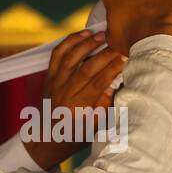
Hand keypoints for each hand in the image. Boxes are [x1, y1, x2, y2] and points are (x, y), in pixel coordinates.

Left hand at [24, 29, 125, 169]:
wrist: (46, 138)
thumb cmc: (74, 134)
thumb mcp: (94, 126)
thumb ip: (105, 105)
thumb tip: (115, 83)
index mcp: (77, 109)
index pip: (98, 84)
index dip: (113, 70)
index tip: (125, 59)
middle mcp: (63, 94)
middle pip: (86, 69)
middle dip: (104, 54)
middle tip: (119, 44)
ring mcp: (54, 84)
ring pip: (70, 57)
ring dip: (87, 44)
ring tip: (102, 35)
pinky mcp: (48, 77)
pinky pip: (57, 54)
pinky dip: (69, 42)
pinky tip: (83, 34)